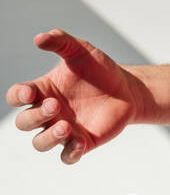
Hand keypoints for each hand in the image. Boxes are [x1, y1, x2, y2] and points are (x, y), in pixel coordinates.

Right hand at [5, 28, 148, 164]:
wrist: (127, 89)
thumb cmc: (100, 70)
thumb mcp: (81, 51)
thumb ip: (61, 41)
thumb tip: (38, 38)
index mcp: (43, 90)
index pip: (17, 96)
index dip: (18, 96)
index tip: (30, 91)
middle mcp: (49, 112)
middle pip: (24, 122)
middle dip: (35, 116)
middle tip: (56, 105)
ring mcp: (64, 129)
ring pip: (40, 143)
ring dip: (48, 137)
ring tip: (65, 126)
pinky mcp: (82, 143)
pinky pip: (67, 157)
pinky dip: (70, 153)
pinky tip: (80, 143)